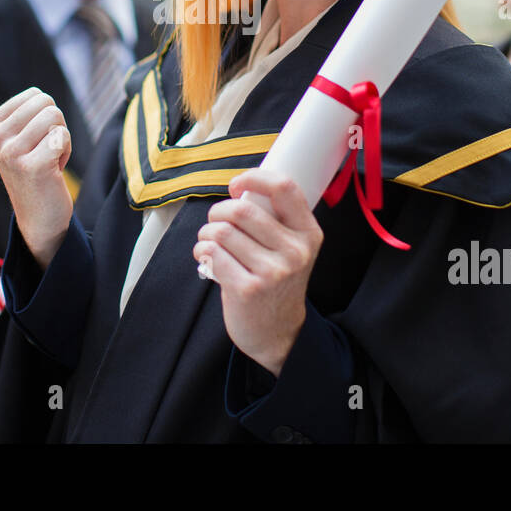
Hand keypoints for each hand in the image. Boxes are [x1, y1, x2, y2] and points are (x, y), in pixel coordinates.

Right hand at [0, 88, 73, 268]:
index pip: (35, 95)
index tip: (35, 142)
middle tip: (45, 152)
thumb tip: (40, 96)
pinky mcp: (31, 166)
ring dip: (60, 140)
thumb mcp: (20, 137)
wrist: (38, 217)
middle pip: (46, 103)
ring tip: (48, 161)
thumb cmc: (35, 169)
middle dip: (54, 126)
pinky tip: (53, 171)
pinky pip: (62, 136)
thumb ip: (26, 112)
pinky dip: (66, 151)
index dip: (44, 117)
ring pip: (55, 117)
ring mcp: (11, 153)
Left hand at [192, 170, 322, 376]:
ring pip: (222, 231)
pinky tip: (206, 259)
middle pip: (242, 210)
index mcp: (308, 233)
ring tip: (209, 244)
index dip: (254, 178)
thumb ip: (275, 219)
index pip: (284, 187)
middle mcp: (295, 251)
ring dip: (206, 234)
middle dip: (218, 212)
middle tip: (215, 222)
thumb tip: (240, 189)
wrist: (278, 332)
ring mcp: (273, 272)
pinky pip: (212, 253)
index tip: (236, 186)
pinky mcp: (248, 289)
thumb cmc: (275, 280)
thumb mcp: (290, 248)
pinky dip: (202, 251)